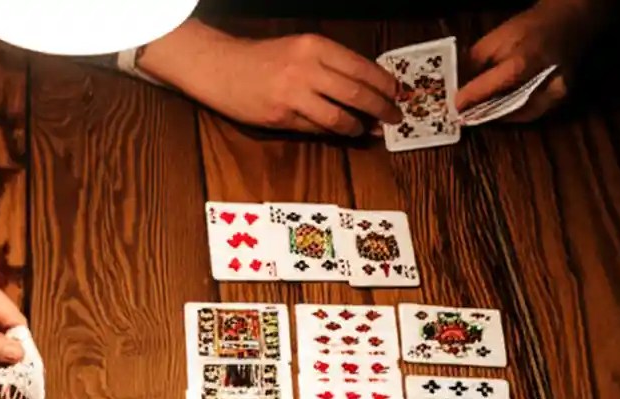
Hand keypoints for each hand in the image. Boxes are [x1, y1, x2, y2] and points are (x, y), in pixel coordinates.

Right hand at [141, 27, 400, 134]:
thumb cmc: (264, 58)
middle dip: (381, 108)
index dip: (384, 84)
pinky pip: (317, 130)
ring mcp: (293, 94)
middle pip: (356, 93)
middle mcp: (306, 68)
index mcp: (315, 46)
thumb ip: (331, 65)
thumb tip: (367, 87)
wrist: (222, 68)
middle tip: (395, 117)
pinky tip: (343, 132)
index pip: (360, 67)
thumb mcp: (300, 48)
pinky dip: (333, 133)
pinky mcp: (281, 117)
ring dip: (359, 127)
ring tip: (370, 130)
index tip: (397, 94)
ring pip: (339, 117)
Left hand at [454, 2, 601, 121]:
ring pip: (520, 114)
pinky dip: (511, 115)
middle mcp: (548, 79)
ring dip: (496, 117)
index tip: (456, 105)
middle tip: (463, 116)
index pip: (500, 81)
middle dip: (483, 111)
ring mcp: (558, 92)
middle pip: (510, 104)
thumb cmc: (529, 28)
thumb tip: (460, 85)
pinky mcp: (560, 101)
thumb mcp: (497, 38)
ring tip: (476, 116)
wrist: (566, 24)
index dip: (477, 94)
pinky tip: (496, 114)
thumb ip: (477, 62)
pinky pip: (531, 114)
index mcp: (530, 57)